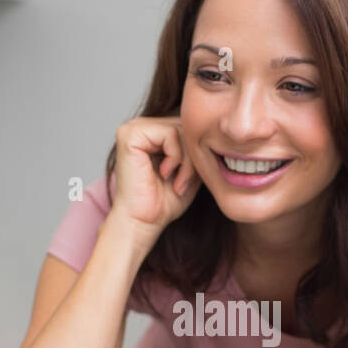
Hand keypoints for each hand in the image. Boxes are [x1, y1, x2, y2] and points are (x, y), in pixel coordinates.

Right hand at [109, 116, 202, 245]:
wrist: (142, 222)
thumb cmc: (164, 202)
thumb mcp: (190, 171)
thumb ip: (198, 150)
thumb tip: (217, 132)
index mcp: (152, 133)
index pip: (187, 127)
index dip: (196, 153)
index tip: (189, 180)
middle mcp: (141, 127)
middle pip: (185, 125)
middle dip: (192, 157)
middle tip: (184, 182)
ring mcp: (133, 128)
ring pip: (181, 129)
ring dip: (187, 160)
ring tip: (178, 181)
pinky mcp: (130, 134)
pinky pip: (170, 133)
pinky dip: (176, 157)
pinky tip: (166, 174)